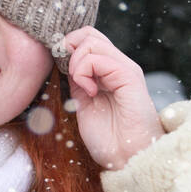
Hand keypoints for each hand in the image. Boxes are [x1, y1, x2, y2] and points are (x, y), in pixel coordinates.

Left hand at [63, 26, 165, 170]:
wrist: (128, 158)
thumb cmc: (108, 138)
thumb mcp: (83, 103)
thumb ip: (77, 82)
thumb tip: (64, 62)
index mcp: (108, 70)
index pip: (87, 38)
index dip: (68, 47)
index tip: (62, 68)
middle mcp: (118, 65)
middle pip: (88, 33)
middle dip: (68, 49)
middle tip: (70, 76)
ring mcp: (125, 68)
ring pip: (91, 41)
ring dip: (76, 64)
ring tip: (83, 87)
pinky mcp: (129, 76)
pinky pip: (98, 58)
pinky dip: (84, 73)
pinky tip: (91, 93)